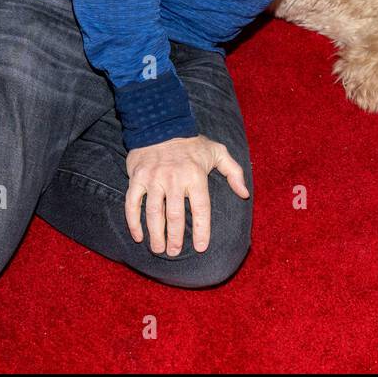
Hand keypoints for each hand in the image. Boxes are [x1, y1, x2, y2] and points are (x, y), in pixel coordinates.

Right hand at [124, 134, 249, 256]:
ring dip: (155, 234)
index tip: (200, 247)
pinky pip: (133, 204)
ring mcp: (154, 179)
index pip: (200, 209)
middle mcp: (174, 179)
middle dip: (175, 238)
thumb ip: (234, 172)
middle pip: (174, 216)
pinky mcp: (137, 178)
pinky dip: (134, 222)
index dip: (201, 230)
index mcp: (195, 176)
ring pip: (153, 213)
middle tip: (174, 252)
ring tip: (159, 249)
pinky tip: (138, 236)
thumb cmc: (192, 143)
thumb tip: (244, 194)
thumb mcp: (218, 151)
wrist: (161, 124)